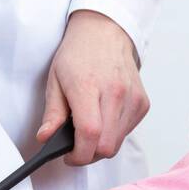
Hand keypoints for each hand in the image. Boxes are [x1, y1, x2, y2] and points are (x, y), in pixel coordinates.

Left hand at [36, 9, 148, 165]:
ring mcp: (132, 98)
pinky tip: (104, 117)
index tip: (69, 156)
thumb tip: (46, 138)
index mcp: (88, 87)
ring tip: (90, 127)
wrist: (104, 32)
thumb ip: (52, 113)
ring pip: (118, 143)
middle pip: (106, 146)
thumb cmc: (78, 54)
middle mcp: (115, 93)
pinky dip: (114, 133)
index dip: (78, 155)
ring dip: (102, 144)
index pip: (89, 133)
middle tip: (77, 146)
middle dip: (89, 154)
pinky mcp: (142, 103)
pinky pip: (127, 132)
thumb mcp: (55, 80)